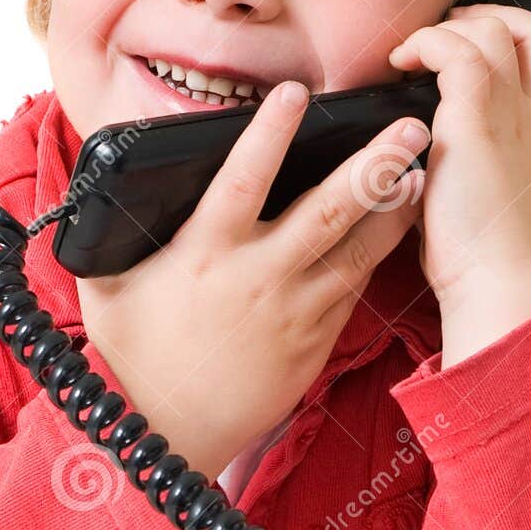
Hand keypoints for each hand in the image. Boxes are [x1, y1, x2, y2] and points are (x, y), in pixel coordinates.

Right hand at [75, 82, 428, 475]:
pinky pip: (352, 288)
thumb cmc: (131, 355)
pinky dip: (376, 254)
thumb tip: (107, 184)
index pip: (243, 179)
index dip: (270, 133)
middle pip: (327, 211)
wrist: (164, 436)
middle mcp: (256, 278)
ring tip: (422, 170)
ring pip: (356, 249)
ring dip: (393, 208)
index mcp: (204, 254)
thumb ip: (115, 231)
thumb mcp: (107, 284)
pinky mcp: (313, 343)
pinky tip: (396, 226)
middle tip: (408, 127)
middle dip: (372, 165)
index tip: (297, 93)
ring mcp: (292, 312)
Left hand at [388, 3, 530, 356]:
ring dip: (450, 29)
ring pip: (496, 31)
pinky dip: (426, 44)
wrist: (495, 280)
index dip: (526, 48)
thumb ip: (474, 157)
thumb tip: (426, 143)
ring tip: (417, 51)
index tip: (485, 60)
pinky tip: (400, 65)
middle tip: (448, 37)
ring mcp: (511, 114)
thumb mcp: (487, 192)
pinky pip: (458, 50)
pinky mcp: (476, 120)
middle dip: (495, 20)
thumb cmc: (481, 252)